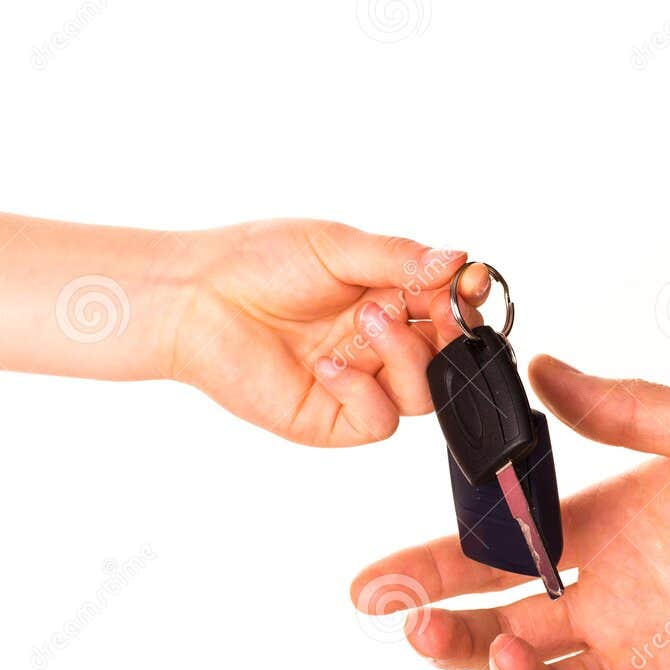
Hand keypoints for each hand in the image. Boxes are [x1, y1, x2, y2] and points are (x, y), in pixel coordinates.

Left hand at [167, 220, 487, 444]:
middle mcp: (383, 344)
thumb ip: (400, 259)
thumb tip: (461, 260)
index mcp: (391, 297)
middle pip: (449, 355)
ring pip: (424, 393)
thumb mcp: (339, 248)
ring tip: (369, 322)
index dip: (467, 299)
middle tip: (437, 308)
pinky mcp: (333, 419)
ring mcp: (362, 383)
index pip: (450, 307)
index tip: (470, 282)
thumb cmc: (260, 262)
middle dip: (451, 332)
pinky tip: (327, 366)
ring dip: (407, 356)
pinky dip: (364, 393)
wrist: (198, 297)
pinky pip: (380, 421)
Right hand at [351, 357, 669, 669]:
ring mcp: (651, 665)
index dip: (431, 568)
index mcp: (611, 529)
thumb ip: (631, 412)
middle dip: (445, 634)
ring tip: (511, 653)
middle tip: (412, 624)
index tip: (372, 583)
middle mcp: (619, 600)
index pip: (499, 554)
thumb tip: (546, 370)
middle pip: (502, 629)